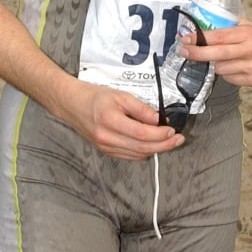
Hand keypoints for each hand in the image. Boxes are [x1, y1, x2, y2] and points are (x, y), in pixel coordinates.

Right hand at [62, 83, 183, 160]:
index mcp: (110, 121)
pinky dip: (143, 152)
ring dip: (156, 149)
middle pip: (142, 147)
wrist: (72, 105)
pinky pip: (130, 156)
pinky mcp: (106, 151)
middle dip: (164, 145)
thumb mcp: (120, 95)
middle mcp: (107, 138)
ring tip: (169, 142)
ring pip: (137, 154)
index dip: (160, 134)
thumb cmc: (95, 97)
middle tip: (178, 139)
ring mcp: (106, 147)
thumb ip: (140, 108)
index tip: (172, 130)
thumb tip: (158, 119)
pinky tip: (152, 145)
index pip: (142, 133)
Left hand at [178, 20, 251, 86]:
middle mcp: (251, 51)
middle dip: (197, 54)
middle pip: (217, 55)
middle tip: (183, 51)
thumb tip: (201, 27)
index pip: (218, 37)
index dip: (199, 39)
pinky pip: (229, 79)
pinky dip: (226, 72)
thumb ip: (228, 26)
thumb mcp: (248, 25)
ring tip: (215, 57)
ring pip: (221, 69)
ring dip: (213, 63)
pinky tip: (231, 66)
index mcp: (248, 34)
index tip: (185, 38)